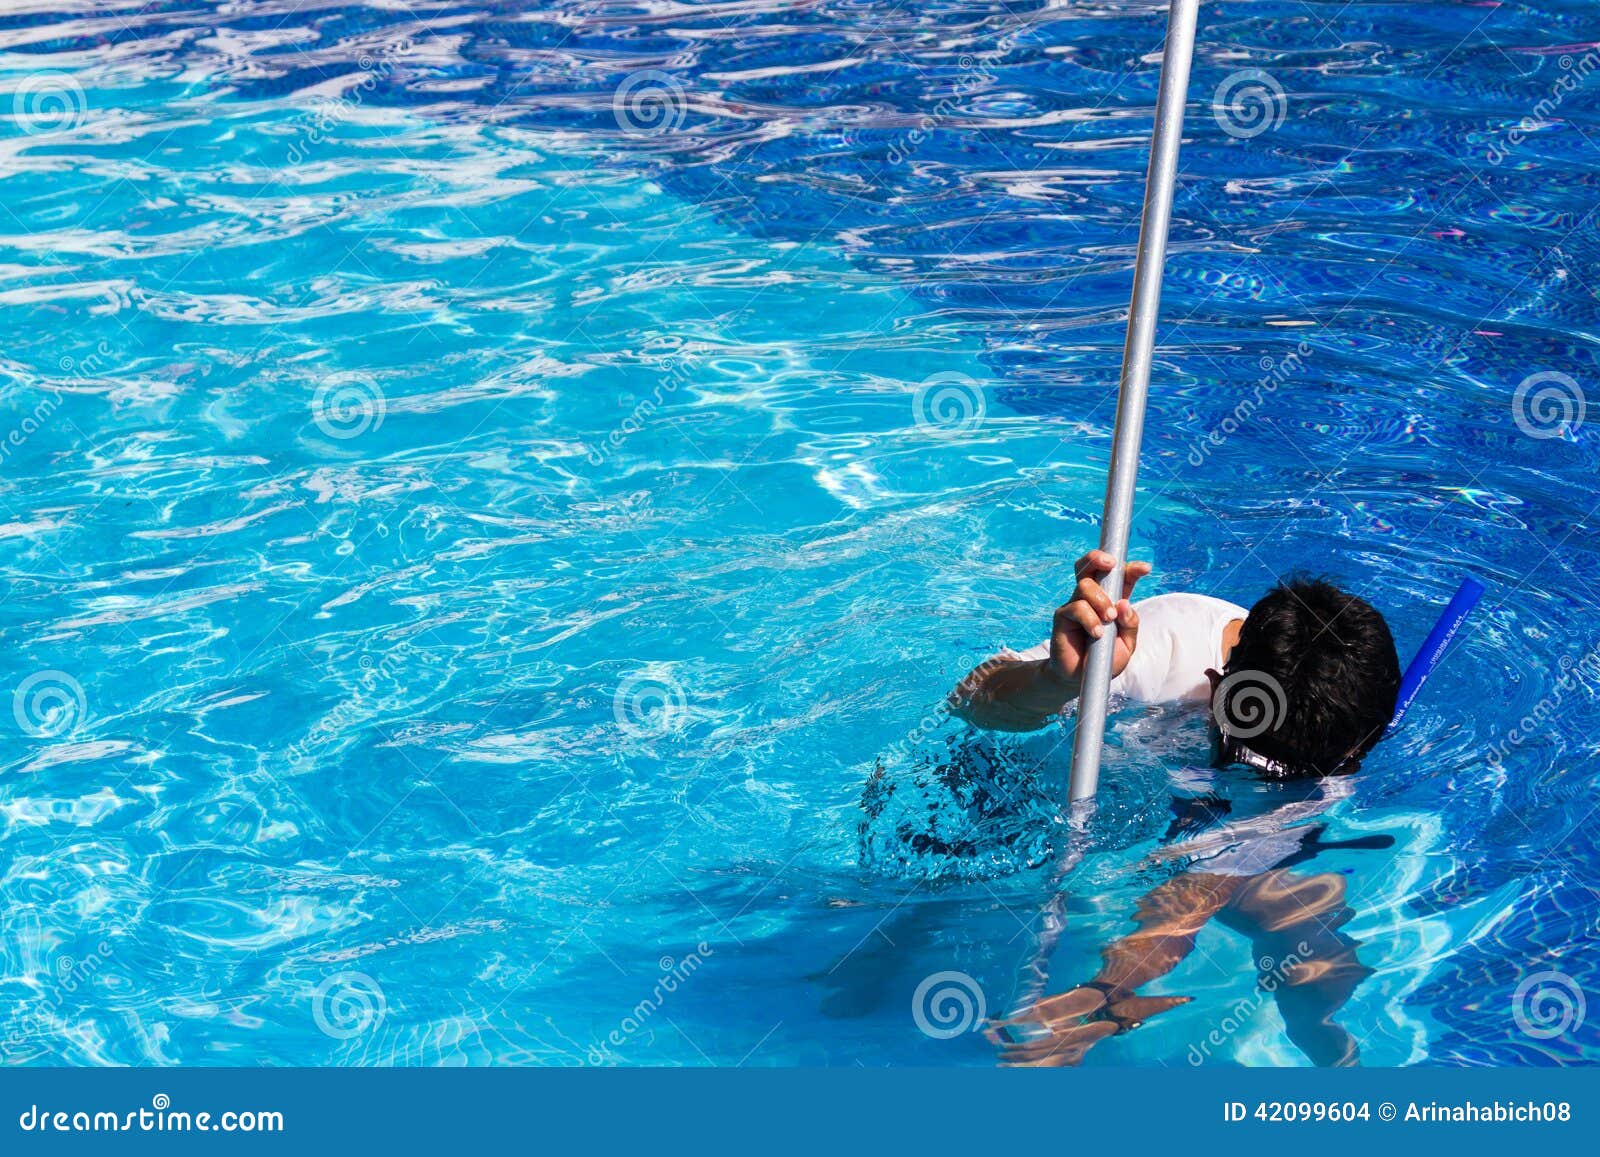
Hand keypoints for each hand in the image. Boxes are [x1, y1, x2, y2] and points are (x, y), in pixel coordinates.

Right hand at [1047, 550, 1149, 683]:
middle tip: (1111, 564)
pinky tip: (1096, 634)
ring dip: (1101, 600)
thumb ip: (1130, 624)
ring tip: (1108, 620)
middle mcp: (1092, 598)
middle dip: (1099, 558)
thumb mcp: (1127, 644)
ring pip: (1085, 585)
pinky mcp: (1063, 617)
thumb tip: (1124, 604)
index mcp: (1112, 601)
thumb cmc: (1105, 659)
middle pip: (1090, 566)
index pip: (1119, 577)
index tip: (1145, 568)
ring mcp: (1076, 605)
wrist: (1082, 678)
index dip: (1130, 568)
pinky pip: (1077, 608)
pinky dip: (1090, 619)